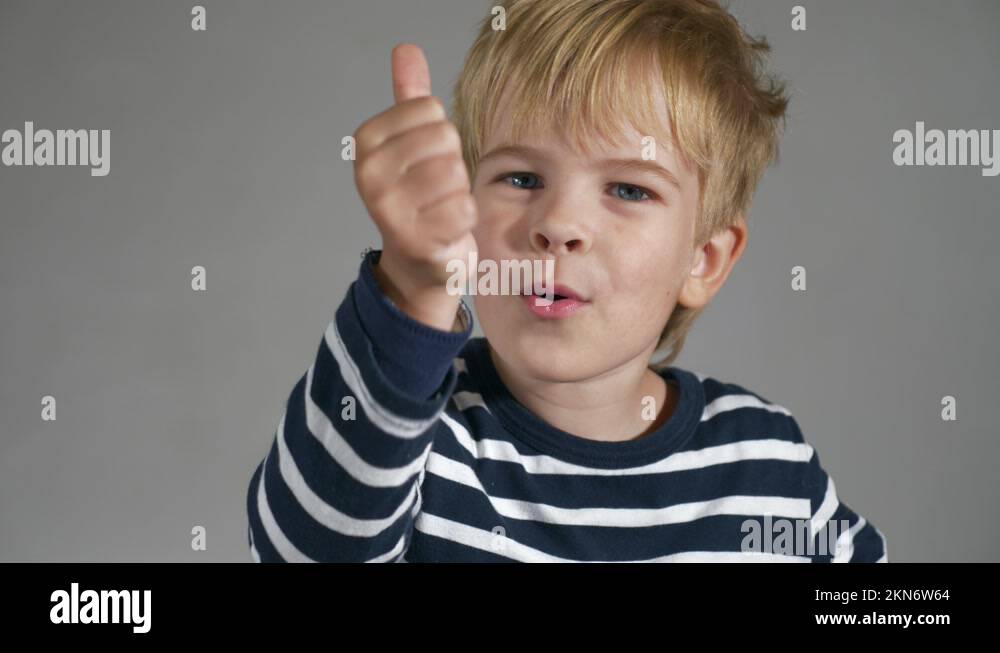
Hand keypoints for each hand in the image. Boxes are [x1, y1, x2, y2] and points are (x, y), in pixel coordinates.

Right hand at [352, 43, 477, 330]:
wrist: (418, 264)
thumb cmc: (420, 197)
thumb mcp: (412, 144)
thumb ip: (410, 96)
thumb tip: (406, 50)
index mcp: (366, 143)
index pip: (431, 110)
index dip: (440, 135)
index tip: (425, 161)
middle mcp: (369, 175)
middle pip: (446, 138)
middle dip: (452, 163)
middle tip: (436, 189)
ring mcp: (389, 210)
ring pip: (456, 173)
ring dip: (459, 192)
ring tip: (441, 208)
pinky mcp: (416, 240)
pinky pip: (465, 208)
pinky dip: (465, 220)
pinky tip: (447, 229)